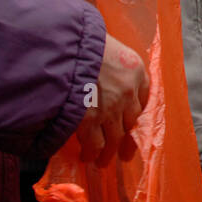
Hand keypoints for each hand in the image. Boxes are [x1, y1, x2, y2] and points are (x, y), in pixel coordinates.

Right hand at [75, 34, 150, 164]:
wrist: (58, 45)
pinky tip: (87, 156)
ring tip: (102, 161)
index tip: (131, 124)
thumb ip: (109, 62)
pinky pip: (95, 144)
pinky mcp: (89, 120)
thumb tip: (103, 73)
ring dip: (108, 151)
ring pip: (114, 137)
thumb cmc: (76, 40)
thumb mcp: (103, 45)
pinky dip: (91, 152)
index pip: (143, 98)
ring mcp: (110, 108)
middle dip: (125, 138)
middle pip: (130, 121)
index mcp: (135, 69)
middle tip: (124, 152)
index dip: (135, 114)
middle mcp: (128, 91)